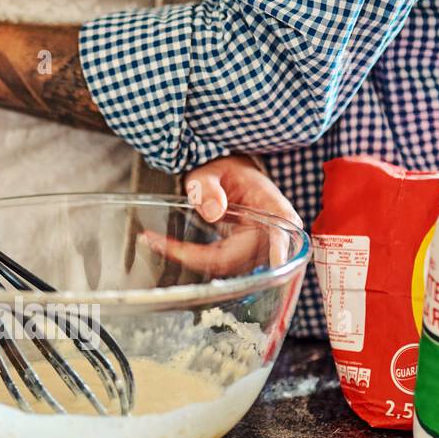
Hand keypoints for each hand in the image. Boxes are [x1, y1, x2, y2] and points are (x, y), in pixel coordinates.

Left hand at [142, 155, 301, 273]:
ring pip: (224, 265)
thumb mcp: (212, 171)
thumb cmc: (225, 170)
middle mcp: (269, 233)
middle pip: (239, 256)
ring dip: (190, 258)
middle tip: (159, 242)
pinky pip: (217, 264)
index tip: (278, 267)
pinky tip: (169, 247)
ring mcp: (256, 248)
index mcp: (273, 208)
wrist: (227, 176)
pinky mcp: (241, 256)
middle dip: (196, 255)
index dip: (280, 251)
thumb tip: (214, 212)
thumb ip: (208, 187)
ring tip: (157, 241)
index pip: (281, 233)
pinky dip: (192, 257)